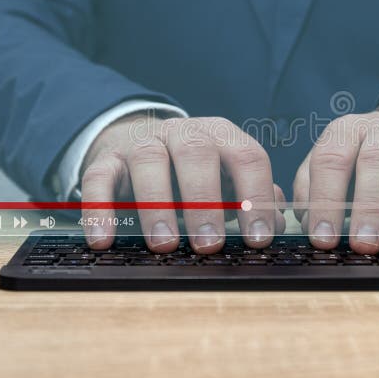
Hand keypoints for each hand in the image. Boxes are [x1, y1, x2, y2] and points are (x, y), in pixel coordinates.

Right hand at [79, 114, 284, 252]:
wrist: (136, 143)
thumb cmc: (193, 173)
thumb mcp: (227, 179)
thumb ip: (254, 198)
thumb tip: (279, 226)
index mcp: (222, 136)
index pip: (248, 157)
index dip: (256, 197)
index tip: (259, 239)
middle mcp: (184, 132)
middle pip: (198, 154)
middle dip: (205, 201)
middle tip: (209, 244)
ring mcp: (142, 142)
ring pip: (149, 161)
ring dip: (157, 205)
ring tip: (164, 245)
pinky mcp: (106, 159)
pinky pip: (98, 178)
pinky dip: (99, 208)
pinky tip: (102, 239)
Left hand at [293, 112, 378, 253]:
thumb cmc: (359, 158)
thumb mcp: (331, 165)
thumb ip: (312, 191)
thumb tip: (309, 228)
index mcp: (348, 130)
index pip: (331, 160)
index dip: (326, 199)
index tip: (324, 238)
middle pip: (378, 160)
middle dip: (370, 205)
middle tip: (364, 245)